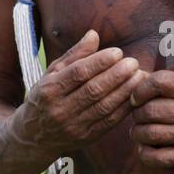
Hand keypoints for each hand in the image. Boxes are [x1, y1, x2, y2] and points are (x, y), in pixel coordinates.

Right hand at [10, 29, 145, 156]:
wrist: (34, 136)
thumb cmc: (45, 97)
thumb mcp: (51, 73)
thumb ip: (74, 55)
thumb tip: (94, 35)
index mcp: (49, 89)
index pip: (78, 73)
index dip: (99, 62)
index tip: (117, 52)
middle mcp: (60, 109)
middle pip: (93, 90)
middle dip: (116, 75)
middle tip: (133, 62)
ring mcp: (73, 126)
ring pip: (104, 107)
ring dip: (125, 90)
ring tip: (139, 76)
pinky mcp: (86, 138)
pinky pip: (109, 122)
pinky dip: (124, 107)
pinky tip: (135, 95)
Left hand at [129, 70, 173, 171]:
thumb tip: (141, 77)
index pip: (160, 81)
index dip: (141, 89)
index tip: (136, 97)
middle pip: (151, 110)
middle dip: (137, 115)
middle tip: (137, 117)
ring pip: (151, 134)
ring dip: (138, 134)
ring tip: (138, 133)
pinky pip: (161, 158)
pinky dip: (146, 154)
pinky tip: (145, 150)